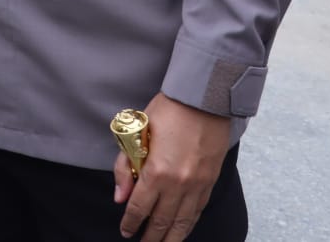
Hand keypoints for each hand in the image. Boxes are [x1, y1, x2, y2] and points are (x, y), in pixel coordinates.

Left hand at [113, 93, 231, 240]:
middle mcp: (178, 184)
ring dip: (171, 237)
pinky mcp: (210, 181)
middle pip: (162, 221)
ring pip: (183, 221)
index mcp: (156, 171)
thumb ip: (125, 167)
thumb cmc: (167, 112)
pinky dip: (189, 223)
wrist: (203, 101)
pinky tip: (182, 228)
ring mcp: (197, 185)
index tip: (125, 231)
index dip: (131, 222)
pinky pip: (198, 210)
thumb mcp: (136, 133)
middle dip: (151, 237)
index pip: (139, 207)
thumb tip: (119, 197)